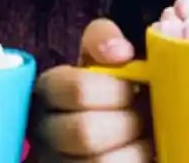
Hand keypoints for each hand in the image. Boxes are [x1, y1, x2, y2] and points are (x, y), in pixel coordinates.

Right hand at [33, 18, 151, 161]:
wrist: (126, 127)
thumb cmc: (114, 90)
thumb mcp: (104, 56)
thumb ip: (103, 39)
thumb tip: (118, 52)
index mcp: (48, 92)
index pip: (78, 89)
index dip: (117, 90)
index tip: (135, 88)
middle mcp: (44, 132)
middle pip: (85, 132)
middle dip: (128, 123)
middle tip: (143, 116)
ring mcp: (57, 162)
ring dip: (136, 150)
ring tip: (145, 139)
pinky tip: (142, 156)